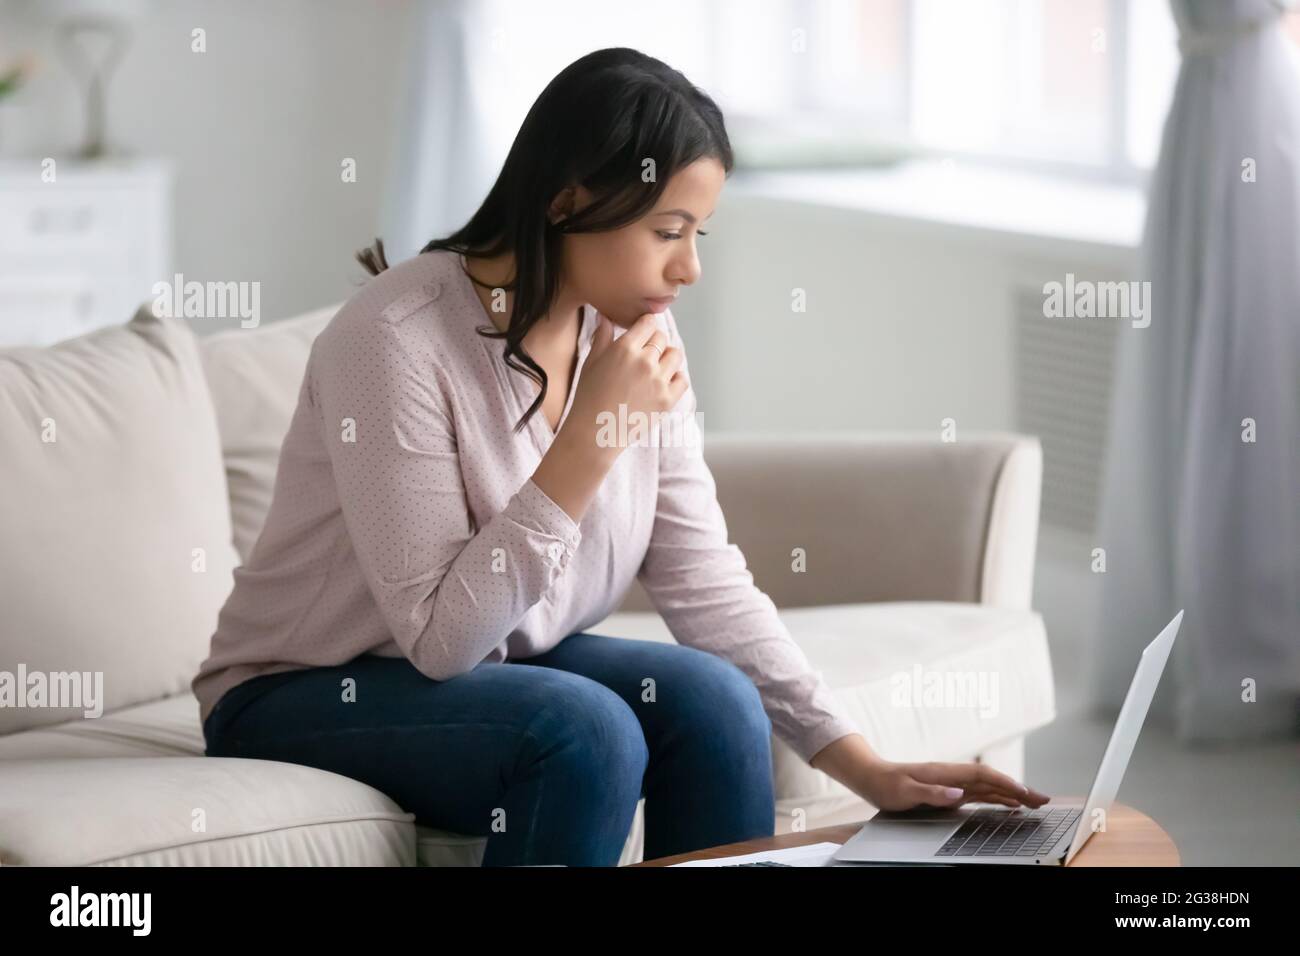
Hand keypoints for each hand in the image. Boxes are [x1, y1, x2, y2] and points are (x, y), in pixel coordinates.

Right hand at [564, 312, 687, 450]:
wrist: (594, 432)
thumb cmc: (588, 396)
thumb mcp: (591, 362)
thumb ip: (602, 336)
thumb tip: (605, 316)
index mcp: (625, 348)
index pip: (649, 322)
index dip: (645, 326)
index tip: (642, 333)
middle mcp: (644, 361)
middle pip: (661, 338)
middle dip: (654, 342)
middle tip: (644, 355)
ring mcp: (658, 381)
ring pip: (675, 355)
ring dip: (667, 357)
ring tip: (655, 368)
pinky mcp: (667, 400)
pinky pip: (682, 379)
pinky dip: (676, 378)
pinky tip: (663, 382)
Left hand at [858, 759, 1050, 812]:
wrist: (872, 777)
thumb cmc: (887, 785)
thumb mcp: (905, 792)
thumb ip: (932, 793)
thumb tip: (959, 794)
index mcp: (945, 773)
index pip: (982, 776)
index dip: (1005, 784)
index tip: (1024, 793)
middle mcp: (953, 776)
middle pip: (993, 781)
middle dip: (1019, 789)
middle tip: (1044, 800)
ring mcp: (953, 783)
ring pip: (989, 788)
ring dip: (1013, 794)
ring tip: (1035, 803)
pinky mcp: (950, 791)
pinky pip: (980, 795)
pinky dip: (998, 799)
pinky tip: (1009, 805)